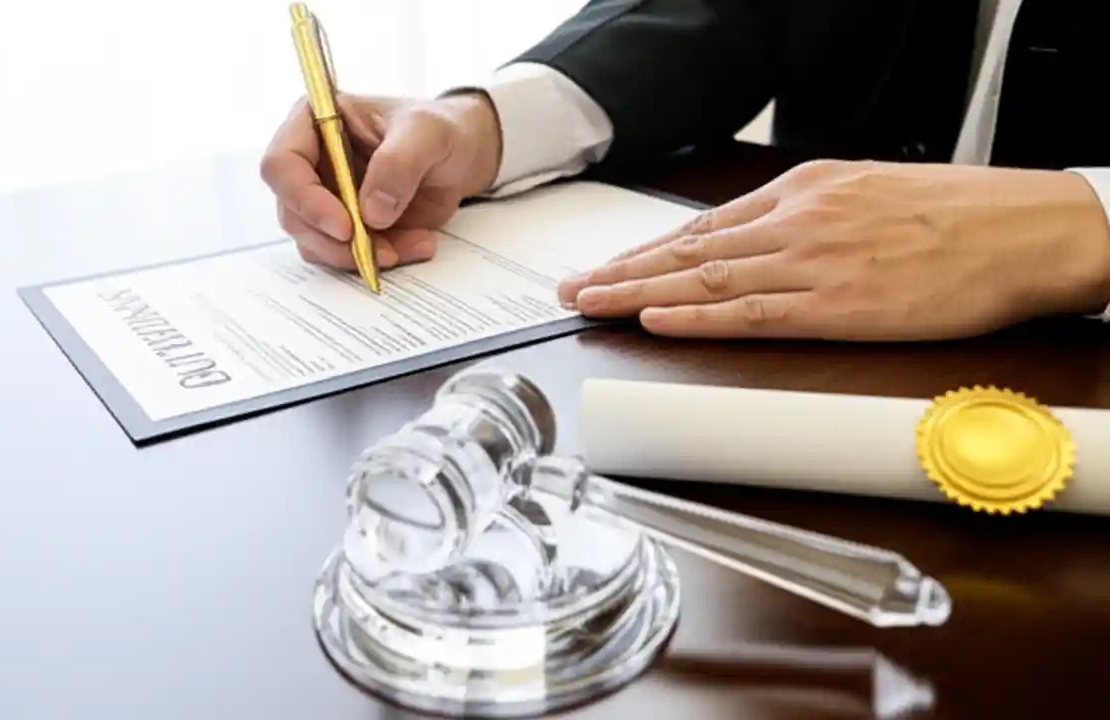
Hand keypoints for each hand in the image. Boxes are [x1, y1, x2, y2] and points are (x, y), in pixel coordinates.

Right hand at [260, 92, 501, 270]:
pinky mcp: (342, 227)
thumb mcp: (427, 133)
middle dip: (335, 240)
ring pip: (315, 241)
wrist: (460, 156)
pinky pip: (343, 255)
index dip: (305, 200)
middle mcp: (309, 161)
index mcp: (313, 121)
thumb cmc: (438, 129)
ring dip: (359, 254)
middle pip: (293, 213)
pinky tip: (414, 245)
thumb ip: (398, 164)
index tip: (345, 226)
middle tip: (381, 251)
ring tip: (410, 245)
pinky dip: (376, 259)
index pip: (282, 164)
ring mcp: (323, 197)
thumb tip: (371, 213)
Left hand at [558, 160, 1109, 339]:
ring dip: (638, 294)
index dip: (650, 251)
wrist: (1026, 229)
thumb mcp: (873, 194)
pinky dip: (696, 318)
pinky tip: (655, 322)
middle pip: (689, 251)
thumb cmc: (961, 215)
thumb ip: (813, 218)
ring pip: (704, 280)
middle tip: (572, 289)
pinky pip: (750, 314)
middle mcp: (796, 222)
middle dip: (623, 272)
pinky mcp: (836, 305)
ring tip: (589, 306)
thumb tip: (767, 242)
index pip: (706, 226)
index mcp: (805, 192)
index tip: (612, 266)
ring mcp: (812, 262)